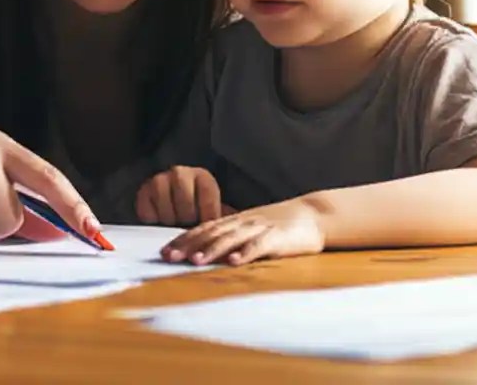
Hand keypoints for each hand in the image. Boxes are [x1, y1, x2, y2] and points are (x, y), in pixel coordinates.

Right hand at [136, 166, 232, 225]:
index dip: (208, 215)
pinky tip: (160, 219)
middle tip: (188, 223)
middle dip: (188, 218)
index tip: (207, 227)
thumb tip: (229, 233)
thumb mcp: (214, 211)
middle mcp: (181, 173)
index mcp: (202, 176)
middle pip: (185, 202)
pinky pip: (147, 212)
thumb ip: (222, 219)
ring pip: (165, 207)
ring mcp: (160, 180)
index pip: (207, 195)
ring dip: (170, 219)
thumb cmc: (198, 210)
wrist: (172, 204)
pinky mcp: (143, 191)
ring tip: (174, 221)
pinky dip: (154, 220)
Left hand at [161, 198, 324, 265]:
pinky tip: (233, 261)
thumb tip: (202, 250)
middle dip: (188, 246)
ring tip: (195, 261)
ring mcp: (259, 229)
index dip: (182, 240)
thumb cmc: (278, 226)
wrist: (313, 216)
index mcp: (234, 221)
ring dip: (212, 250)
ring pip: (231, 239)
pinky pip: (259, 246)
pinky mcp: (277, 239)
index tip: (163, 252)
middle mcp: (242, 223)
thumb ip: (229, 237)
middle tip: (168, 258)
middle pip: (211, 233)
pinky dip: (245, 253)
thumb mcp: (250, 228)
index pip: (203, 229)